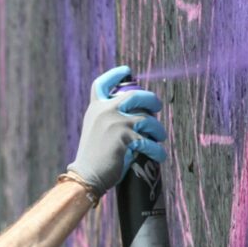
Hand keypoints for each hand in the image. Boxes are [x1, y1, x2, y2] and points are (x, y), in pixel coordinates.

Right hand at [65, 67, 167, 195]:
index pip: (103, 84)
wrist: (86, 175)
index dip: (115, 74)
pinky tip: (159, 156)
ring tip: (160, 137)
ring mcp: (116, 123)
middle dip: (151, 100)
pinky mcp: (126, 138)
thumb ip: (107, 119)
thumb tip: (133, 113)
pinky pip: (149, 141)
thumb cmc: (92, 157)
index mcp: (95, 108)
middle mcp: (105, 111)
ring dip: (157, 129)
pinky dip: (157, 150)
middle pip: (135, 95)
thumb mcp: (95, 130)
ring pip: (147, 120)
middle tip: (156, 107)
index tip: (127, 71)